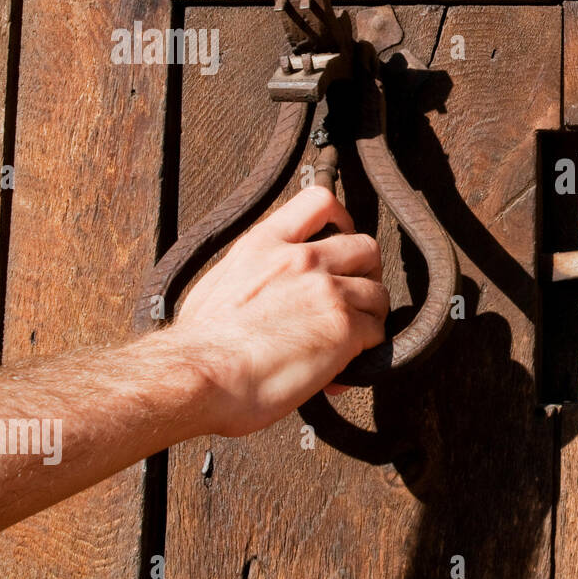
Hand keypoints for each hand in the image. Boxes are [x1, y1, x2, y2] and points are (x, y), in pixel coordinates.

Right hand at [172, 187, 389, 436]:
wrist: (199, 377)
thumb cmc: (199, 346)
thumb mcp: (217, 286)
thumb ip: (252, 274)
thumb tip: (267, 294)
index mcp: (265, 244)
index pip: (319, 201)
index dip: (342, 218)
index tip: (342, 236)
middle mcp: (301, 259)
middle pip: (365, 246)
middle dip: (367, 273)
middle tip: (354, 298)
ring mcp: (327, 290)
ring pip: (378, 293)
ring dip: (369, 317)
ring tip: (349, 340)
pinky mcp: (344, 326)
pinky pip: (377, 333)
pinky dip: (368, 350)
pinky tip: (343, 369)